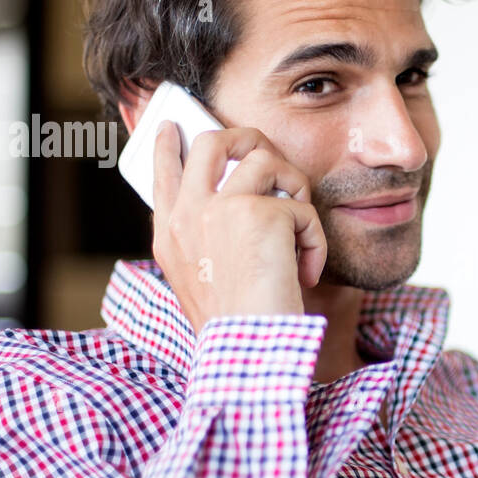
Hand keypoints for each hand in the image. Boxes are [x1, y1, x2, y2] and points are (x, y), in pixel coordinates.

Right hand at [151, 122, 327, 331]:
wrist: (247, 351)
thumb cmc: (237, 326)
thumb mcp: (206, 281)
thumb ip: (208, 239)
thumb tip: (241, 201)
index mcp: (170, 236)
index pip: (163, 174)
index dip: (168, 145)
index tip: (173, 126)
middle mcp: (187, 215)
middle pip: (212, 141)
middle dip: (247, 138)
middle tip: (267, 154)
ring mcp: (218, 209)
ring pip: (266, 160)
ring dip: (295, 190)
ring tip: (299, 230)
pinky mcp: (258, 213)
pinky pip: (300, 206)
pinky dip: (314, 240)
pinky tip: (307, 272)